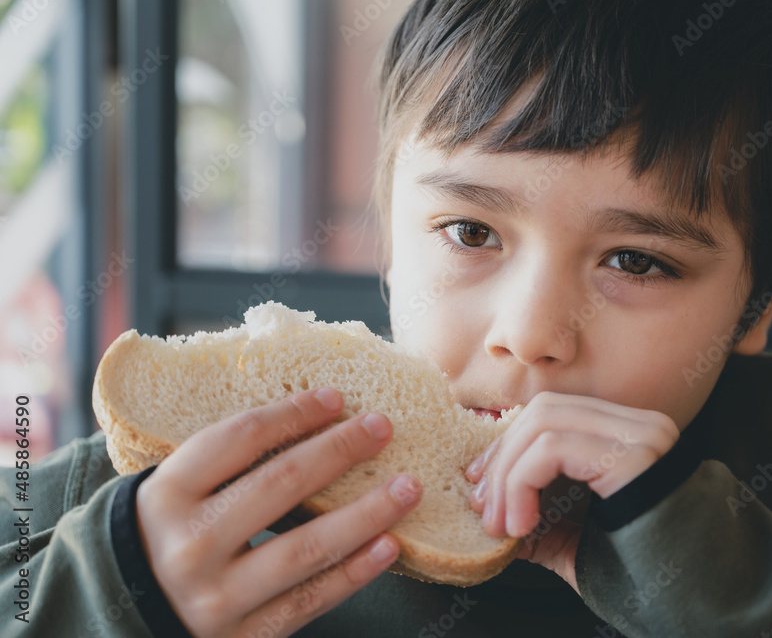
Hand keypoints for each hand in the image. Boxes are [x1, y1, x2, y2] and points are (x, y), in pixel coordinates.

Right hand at [135, 388, 422, 637]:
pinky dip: (354, 572)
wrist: (123, 611)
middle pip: (280, 485)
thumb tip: (314, 412)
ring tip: (408, 487)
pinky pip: (309, 601)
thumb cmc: (167, 533)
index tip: (336, 397)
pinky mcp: (241, 637)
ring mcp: (215, 597)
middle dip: (339, 451)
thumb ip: (227, 458)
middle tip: (383, 427)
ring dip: (366, 514)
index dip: (292, 413)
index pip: (239, 439)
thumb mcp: (176, 489)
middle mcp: (189, 544)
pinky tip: (390, 545)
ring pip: (305, 548)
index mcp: (166, 494)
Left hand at [464, 392, 678, 592]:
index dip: (507, 446)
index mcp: (628, 437)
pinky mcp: (633, 456)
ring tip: (500, 525)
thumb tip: (497, 516)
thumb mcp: (577, 545)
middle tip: (484, 510)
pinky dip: (521, 484)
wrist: (697, 604)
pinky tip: (522, 526)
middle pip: (544, 411)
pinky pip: (553, 449)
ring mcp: (641, 436)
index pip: (551, 414)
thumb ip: (541, 525)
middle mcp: (640, 425)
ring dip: (506, 476)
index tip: (482, 489)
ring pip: (543, 425)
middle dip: (501, 459)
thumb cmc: (641, 577)